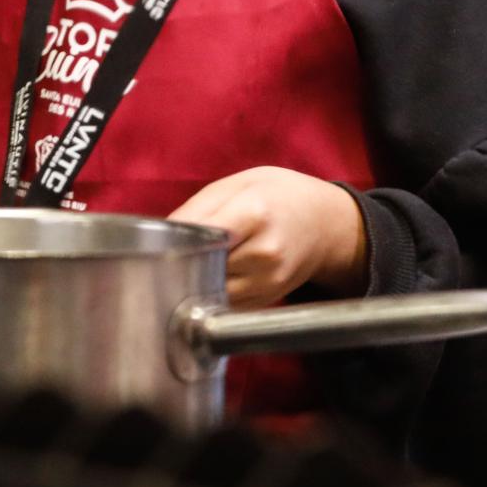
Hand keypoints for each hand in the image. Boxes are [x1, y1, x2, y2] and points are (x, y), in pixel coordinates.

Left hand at [168, 167, 369, 309]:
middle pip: (203, 266)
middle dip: (187, 259)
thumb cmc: (277, 196)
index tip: (166, 240)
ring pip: (211, 290)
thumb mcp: (237, 185)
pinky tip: (221, 270)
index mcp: (255, 213)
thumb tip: (163, 235)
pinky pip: (225, 302)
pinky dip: (215, 289)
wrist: (323, 223)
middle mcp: (265, 253)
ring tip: (203, 258)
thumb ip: (198, 209)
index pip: (204, 237)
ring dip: (199, 278)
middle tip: (181, 247)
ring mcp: (268, 282)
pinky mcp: (266, 301)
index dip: (179, 240)